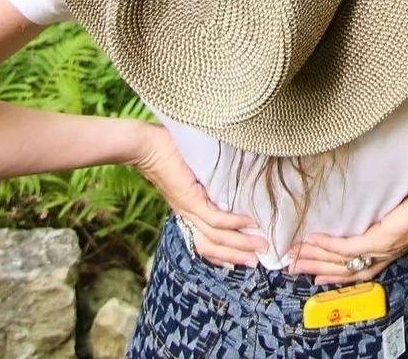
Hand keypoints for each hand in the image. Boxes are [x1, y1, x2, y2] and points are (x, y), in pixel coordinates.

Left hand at [132, 122, 266, 266]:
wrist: (147, 147)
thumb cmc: (169, 154)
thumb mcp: (192, 173)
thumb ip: (207, 181)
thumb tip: (230, 180)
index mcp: (187, 213)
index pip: (205, 243)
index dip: (223, 254)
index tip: (242, 260)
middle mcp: (188, 217)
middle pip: (212, 247)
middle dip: (237, 255)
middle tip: (259, 261)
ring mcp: (189, 210)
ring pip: (215, 238)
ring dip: (240, 244)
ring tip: (261, 245)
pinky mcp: (190, 200)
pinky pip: (214, 219)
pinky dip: (233, 223)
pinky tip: (249, 223)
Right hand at [287, 180, 407, 283]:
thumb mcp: (403, 210)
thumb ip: (387, 214)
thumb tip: (376, 204)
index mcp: (388, 250)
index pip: (357, 267)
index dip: (335, 273)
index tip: (316, 274)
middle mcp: (383, 254)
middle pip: (344, 269)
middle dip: (317, 268)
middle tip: (293, 267)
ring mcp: (380, 249)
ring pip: (341, 261)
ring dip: (316, 259)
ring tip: (294, 256)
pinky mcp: (379, 239)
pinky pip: (347, 247)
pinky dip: (328, 244)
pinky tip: (313, 239)